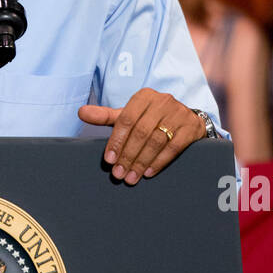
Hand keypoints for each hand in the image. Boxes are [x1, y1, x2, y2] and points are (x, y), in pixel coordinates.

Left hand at [79, 89, 205, 185]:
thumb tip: (80, 112)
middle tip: (119, 174)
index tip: (109, 160)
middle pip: (141, 132)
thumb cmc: (151, 119)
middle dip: (128, 155)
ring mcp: (179, 113)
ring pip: (157, 140)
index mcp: (144, 96)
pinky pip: (174, 147)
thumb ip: (105, 115)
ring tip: (131, 177)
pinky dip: (160, 161)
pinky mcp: (191, 127)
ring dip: (142, 161)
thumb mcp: (129, 114)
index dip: (116, 141)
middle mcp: (162, 101)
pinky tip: (149, 173)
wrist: (186, 119)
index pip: (126, 119)